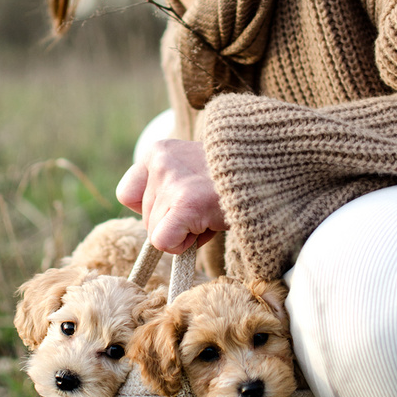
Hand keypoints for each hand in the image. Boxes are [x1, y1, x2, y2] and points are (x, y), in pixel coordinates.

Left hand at [116, 139, 227, 253]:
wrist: (268, 168)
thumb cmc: (232, 177)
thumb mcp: (191, 170)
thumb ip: (169, 190)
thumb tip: (157, 233)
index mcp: (157, 151)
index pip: (128, 195)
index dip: (154, 208)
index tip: (178, 204)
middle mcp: (159, 162)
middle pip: (145, 218)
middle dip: (173, 223)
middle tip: (204, 209)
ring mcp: (171, 182)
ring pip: (155, 232)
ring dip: (183, 233)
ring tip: (210, 213)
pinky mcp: (184, 203)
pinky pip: (163, 241)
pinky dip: (182, 245)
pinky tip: (205, 228)